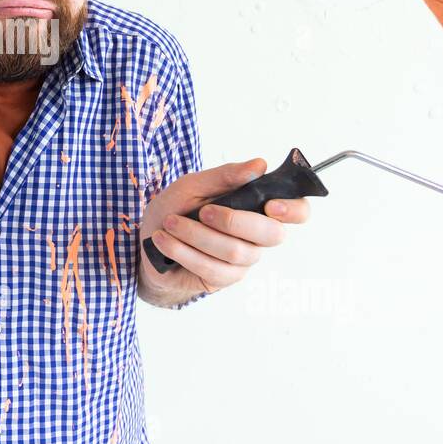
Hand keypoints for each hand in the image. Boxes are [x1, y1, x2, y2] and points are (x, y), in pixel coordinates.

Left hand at [140, 156, 310, 296]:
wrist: (145, 240)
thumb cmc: (175, 208)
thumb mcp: (193, 184)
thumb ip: (225, 176)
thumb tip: (259, 165)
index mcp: (256, 207)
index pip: (297, 211)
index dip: (294, 209)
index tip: (271, 204)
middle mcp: (256, 236)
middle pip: (272, 234)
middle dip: (235, 221)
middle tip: (204, 212)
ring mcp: (241, 260)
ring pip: (236, 251)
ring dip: (197, 234)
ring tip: (171, 223)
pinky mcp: (222, 278)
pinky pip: (211, 267)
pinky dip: (183, 251)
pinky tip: (165, 240)